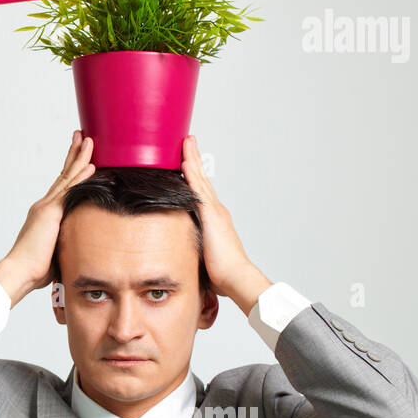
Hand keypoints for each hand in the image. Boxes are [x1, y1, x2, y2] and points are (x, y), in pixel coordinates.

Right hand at [0, 130, 94, 305]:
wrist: (20, 271)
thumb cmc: (36, 268)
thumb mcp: (57, 250)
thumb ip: (67, 241)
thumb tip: (82, 248)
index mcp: (45, 214)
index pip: (62, 188)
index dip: (70, 171)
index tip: (78, 157)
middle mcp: (44, 205)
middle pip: (63, 175)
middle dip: (73, 155)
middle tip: (81, 137)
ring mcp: (47, 207)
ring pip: (67, 177)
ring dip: (79, 158)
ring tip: (88, 141)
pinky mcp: (50, 212)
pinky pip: (69, 191)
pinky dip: (80, 177)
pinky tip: (91, 165)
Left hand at [179, 135, 267, 304]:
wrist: (236, 277)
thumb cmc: (221, 272)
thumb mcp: (203, 253)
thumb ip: (194, 245)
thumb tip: (181, 248)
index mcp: (214, 217)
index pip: (201, 190)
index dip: (195, 174)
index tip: (188, 159)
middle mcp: (216, 210)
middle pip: (202, 178)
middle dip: (194, 158)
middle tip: (187, 140)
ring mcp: (215, 210)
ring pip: (200, 179)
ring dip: (192, 159)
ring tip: (185, 142)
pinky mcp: (211, 215)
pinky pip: (198, 189)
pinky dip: (192, 174)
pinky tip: (185, 162)